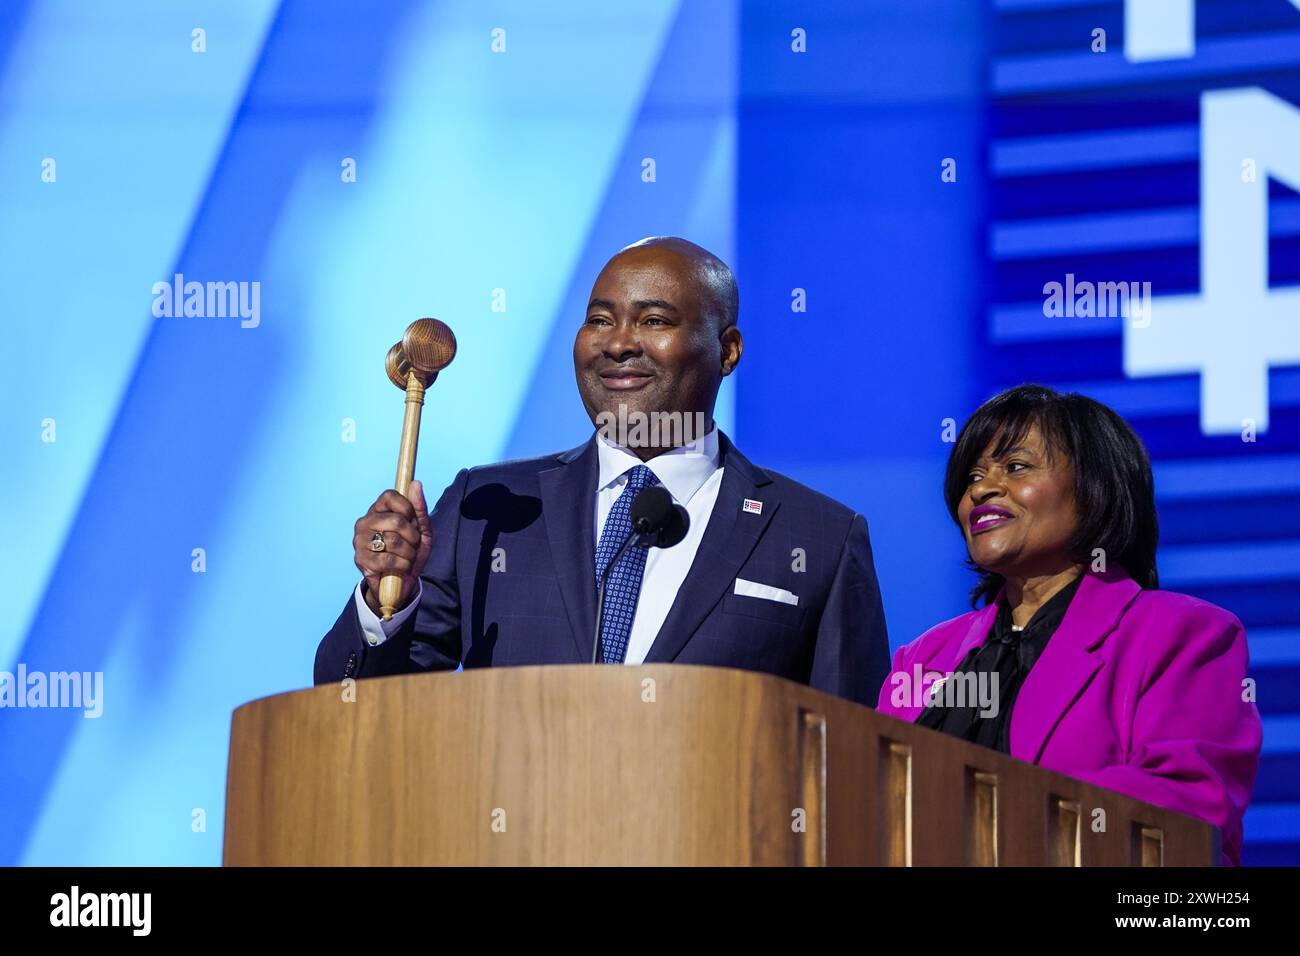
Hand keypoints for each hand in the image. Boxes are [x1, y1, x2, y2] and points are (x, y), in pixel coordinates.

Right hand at [353, 480, 432, 615]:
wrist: (402, 583)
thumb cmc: (411, 552)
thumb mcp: (421, 530)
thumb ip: (419, 507)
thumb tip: (416, 483)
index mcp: (377, 510)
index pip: (389, 496)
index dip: (407, 508)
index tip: (412, 520)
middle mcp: (365, 522)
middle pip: (396, 520)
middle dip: (412, 536)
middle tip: (412, 545)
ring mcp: (359, 541)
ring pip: (393, 541)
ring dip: (409, 553)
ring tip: (407, 557)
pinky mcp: (360, 560)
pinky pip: (388, 559)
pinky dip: (402, 565)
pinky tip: (401, 567)